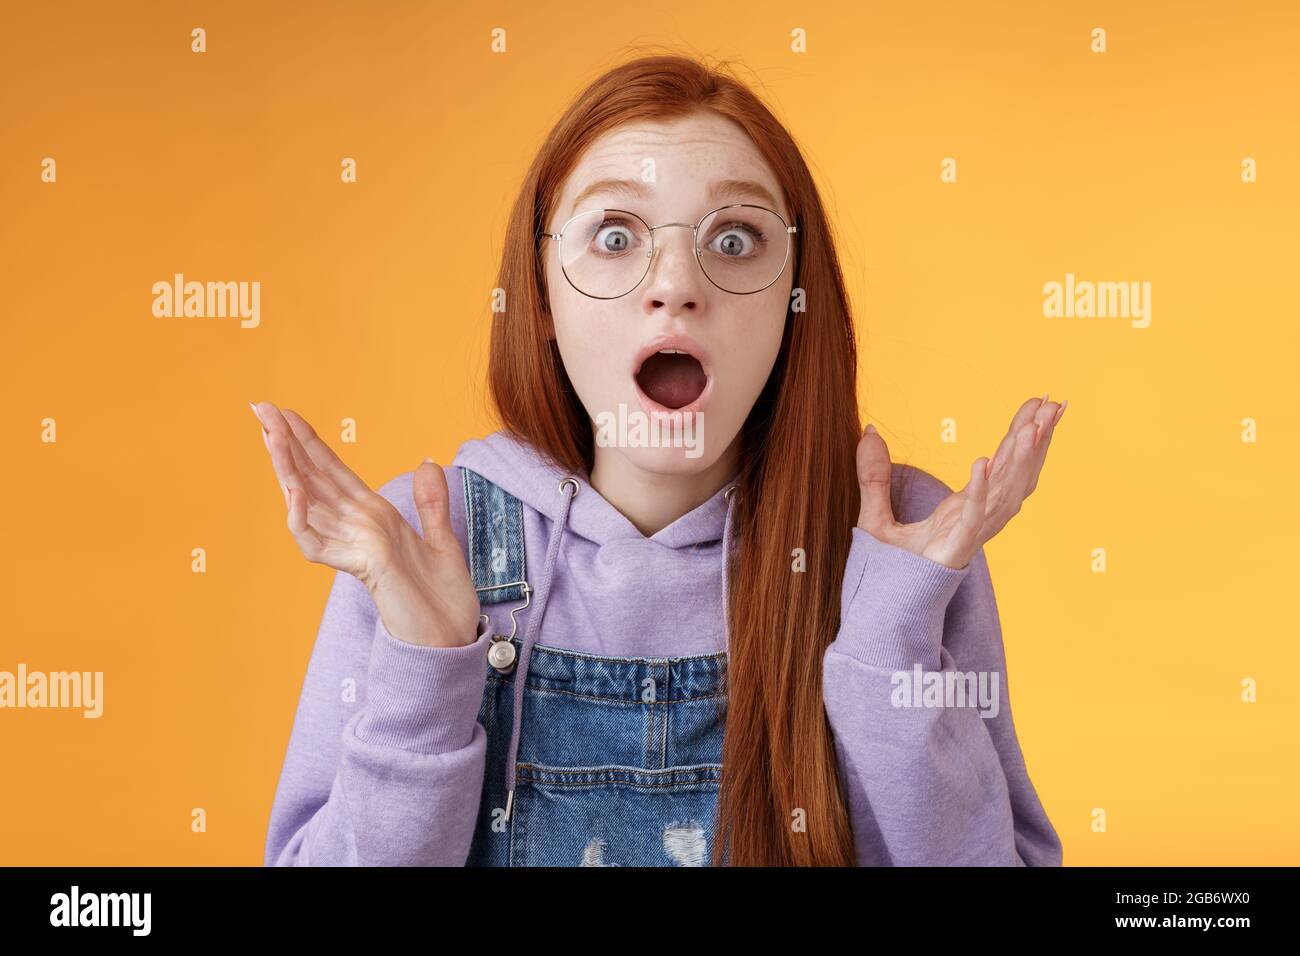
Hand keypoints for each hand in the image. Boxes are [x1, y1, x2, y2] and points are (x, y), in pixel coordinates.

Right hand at [250, 401, 480, 647]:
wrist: (451, 640)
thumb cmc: (443, 599)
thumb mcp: (443, 541)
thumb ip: (431, 503)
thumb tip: (426, 461)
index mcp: (374, 517)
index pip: (332, 471)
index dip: (309, 441)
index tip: (284, 412)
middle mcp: (357, 528)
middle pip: (312, 478)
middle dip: (285, 444)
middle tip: (259, 407)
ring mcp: (353, 547)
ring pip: (307, 503)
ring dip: (287, 470)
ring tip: (269, 435)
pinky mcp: (359, 568)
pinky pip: (318, 542)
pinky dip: (303, 517)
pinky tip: (295, 490)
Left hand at [856, 395, 1066, 569]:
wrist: (882, 611)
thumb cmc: (889, 571)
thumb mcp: (876, 513)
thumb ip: (873, 473)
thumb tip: (867, 430)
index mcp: (965, 508)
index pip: (1002, 464)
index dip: (1021, 434)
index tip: (1040, 403)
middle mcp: (977, 519)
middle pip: (1016, 473)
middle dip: (1036, 439)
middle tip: (1054, 403)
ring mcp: (969, 534)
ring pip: (1004, 491)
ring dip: (1019, 459)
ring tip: (1031, 427)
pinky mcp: (955, 549)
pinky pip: (971, 515)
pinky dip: (979, 489)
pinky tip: (983, 462)